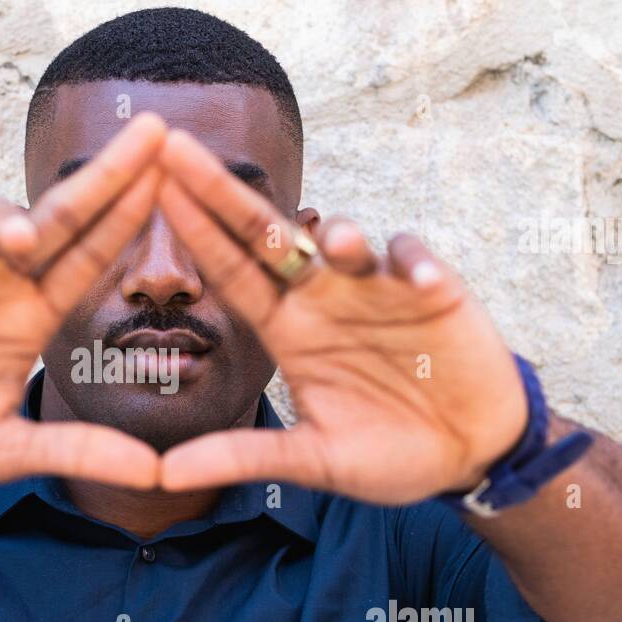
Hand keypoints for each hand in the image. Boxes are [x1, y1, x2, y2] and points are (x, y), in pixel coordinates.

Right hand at [0, 113, 167, 496]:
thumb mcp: (3, 455)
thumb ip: (74, 453)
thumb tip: (156, 475)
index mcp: (30, 315)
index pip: (91, 256)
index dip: (129, 217)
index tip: (173, 174)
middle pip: (59, 218)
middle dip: (105, 176)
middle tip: (154, 130)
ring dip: (7, 219)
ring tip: (25, 241)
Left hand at [155, 129, 527, 503]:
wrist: (467, 452)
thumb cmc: (387, 452)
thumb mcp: (313, 461)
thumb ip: (244, 457)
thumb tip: (165, 477)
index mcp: (288, 328)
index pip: (231, 272)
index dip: (194, 232)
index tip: (154, 187)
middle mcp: (324, 297)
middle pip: (268, 235)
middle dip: (225, 192)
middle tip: (179, 145)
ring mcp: (377, 288)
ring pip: (348, 243)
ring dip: (342, 239)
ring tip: (339, 243)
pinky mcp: (434, 290)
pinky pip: (419, 264)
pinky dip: (416, 266)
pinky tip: (418, 280)